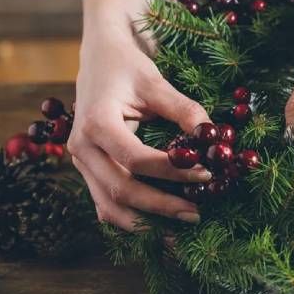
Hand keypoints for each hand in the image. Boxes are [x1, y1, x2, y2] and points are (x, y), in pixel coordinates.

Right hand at [69, 27, 212, 228]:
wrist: (98, 58)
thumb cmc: (127, 67)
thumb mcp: (156, 82)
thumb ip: (184, 109)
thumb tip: (213, 137)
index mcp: (96, 122)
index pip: (135, 159)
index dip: (171, 171)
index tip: (205, 174)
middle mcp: (82, 147)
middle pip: (119, 189)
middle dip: (160, 206)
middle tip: (197, 213)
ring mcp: (80, 162)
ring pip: (108, 205)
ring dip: (144, 222)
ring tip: (179, 235)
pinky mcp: (88, 170)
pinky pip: (105, 203)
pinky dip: (130, 218)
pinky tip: (157, 226)